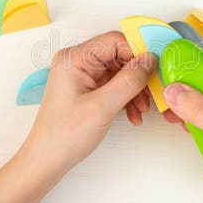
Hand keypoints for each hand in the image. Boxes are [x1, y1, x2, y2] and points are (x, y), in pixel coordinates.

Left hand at [24, 31, 155, 175]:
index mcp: (75, 58)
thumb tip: (150, 59)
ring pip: (120, 72)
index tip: (154, 70)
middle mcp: (78, 62)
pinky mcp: (88, 90)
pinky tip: (133, 115)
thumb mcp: (103, 106)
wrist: (47, 161)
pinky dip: (127, 98)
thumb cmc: (64, 135)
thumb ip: (129, 80)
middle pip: (120, 56)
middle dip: (138, 76)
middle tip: (151, 94)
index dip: (137, 53)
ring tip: (142, 110)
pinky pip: (115, 85)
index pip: (115, 41)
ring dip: (135, 90)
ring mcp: (83, 76)